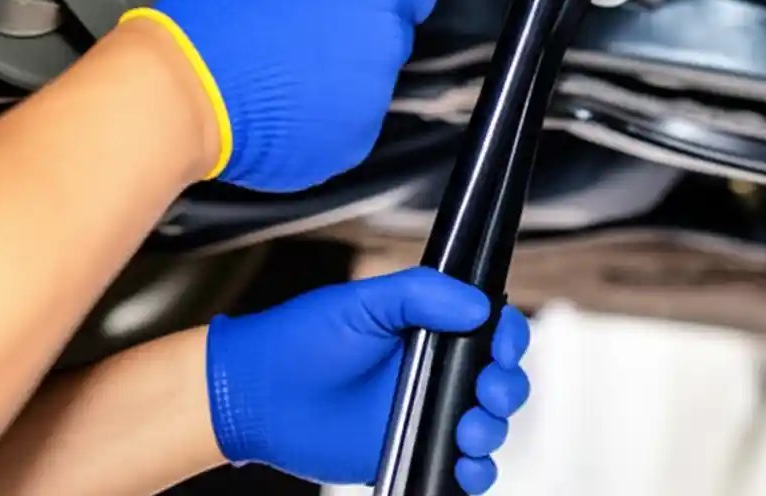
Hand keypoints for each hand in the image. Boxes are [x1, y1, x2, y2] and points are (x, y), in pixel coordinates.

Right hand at [126, 0, 436, 192]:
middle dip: (355, 39)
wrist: (185, 90)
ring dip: (337, 82)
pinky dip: (321, 121)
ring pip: (366, 85)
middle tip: (302, 41)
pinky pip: (345, 126)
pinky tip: (281, 107)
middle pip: (388, 38)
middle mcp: (385, 42)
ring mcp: (373, 98)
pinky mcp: (353, 143)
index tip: (368, 2)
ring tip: (282, 76)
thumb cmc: (218, 22)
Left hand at [205, 268, 529, 491]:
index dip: (508, 340)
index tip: (500, 350)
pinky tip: (462, 465)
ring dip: (491, 431)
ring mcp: (425, 414)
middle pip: (501, 380)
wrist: (257, 396)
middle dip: (506, 389)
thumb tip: (477, 307)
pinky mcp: (411, 452)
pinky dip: (473, 472)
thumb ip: (422, 293)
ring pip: (487, 426)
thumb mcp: (363, 303)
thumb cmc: (301, 340)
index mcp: (430, 329)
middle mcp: (435, 371)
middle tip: (484, 393)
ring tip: (466, 432)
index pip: (492, 330)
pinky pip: (459, 468)